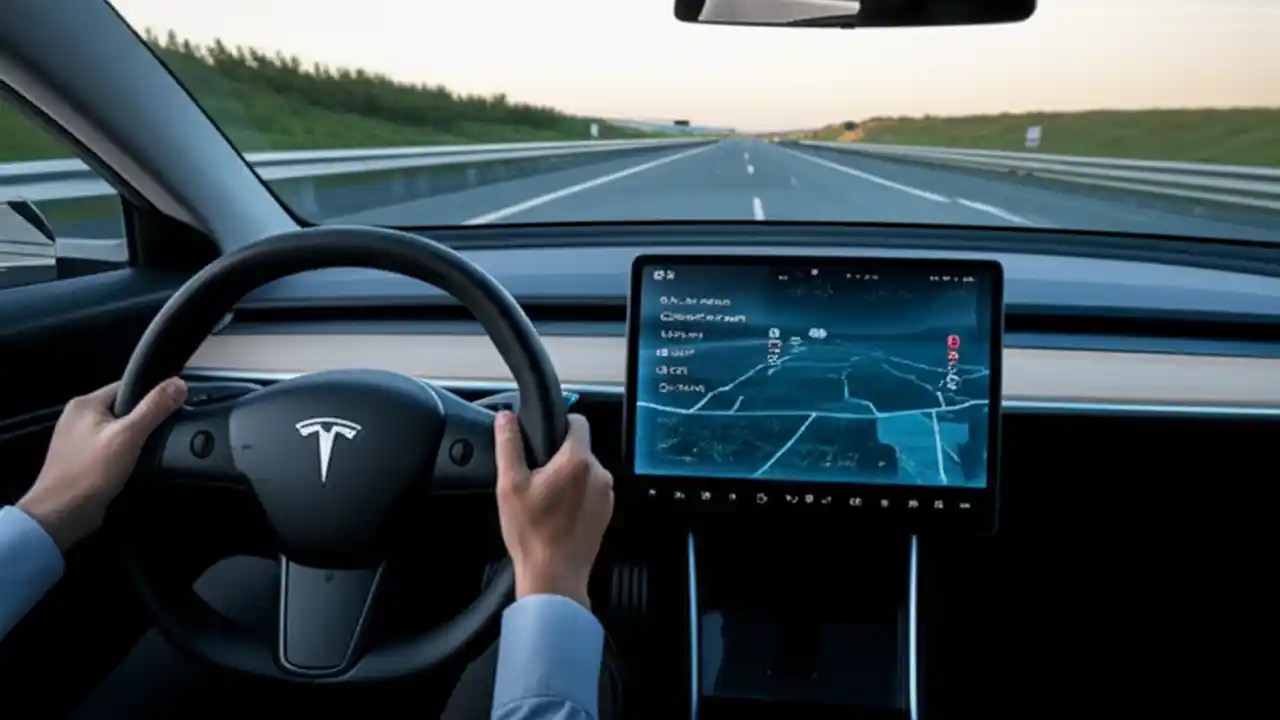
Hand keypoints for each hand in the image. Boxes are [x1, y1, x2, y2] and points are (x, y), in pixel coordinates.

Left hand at [17, 378, 187, 550]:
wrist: (61, 514)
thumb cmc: (92, 471)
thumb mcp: (129, 435)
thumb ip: (154, 408)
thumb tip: (179, 383)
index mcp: (85, 403)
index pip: (127, 387)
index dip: (152, 396)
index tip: (173, 409)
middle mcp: (77, 417)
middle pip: (123, 409)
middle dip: (144, 421)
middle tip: (165, 433)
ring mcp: (77, 439)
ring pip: (118, 430)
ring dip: (135, 440)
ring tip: (152, 450)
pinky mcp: (81, 460)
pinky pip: (110, 448)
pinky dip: (124, 454)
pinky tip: (135, 465)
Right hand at [494, 411, 613, 608]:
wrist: (554, 575)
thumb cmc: (531, 532)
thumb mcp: (510, 485)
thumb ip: (509, 445)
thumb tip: (506, 417)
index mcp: (578, 460)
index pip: (577, 422)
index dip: (559, 424)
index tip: (542, 440)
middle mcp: (599, 473)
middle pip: (579, 448)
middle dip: (559, 456)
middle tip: (536, 479)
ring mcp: (606, 494)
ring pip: (585, 470)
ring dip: (568, 477)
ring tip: (546, 500)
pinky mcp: (606, 512)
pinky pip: (591, 491)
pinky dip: (577, 495)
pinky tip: (558, 514)